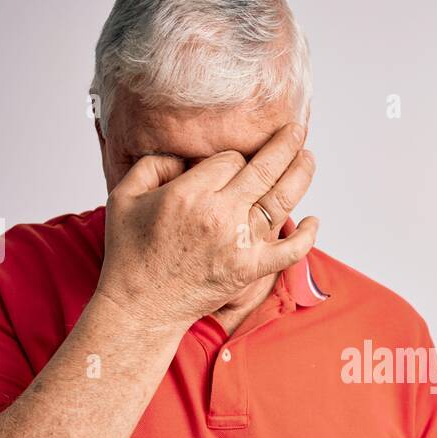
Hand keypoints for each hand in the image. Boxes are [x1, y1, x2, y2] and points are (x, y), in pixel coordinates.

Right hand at [97, 122, 318, 328]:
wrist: (140, 307)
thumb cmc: (129, 254)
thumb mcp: (124, 196)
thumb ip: (152, 165)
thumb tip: (184, 157)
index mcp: (189, 193)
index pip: (230, 159)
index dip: (234, 157)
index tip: (230, 165)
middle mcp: (219, 215)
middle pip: (264, 168)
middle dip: (285, 144)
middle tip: (297, 131)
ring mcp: (240, 243)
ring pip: (281, 199)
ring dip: (301, 174)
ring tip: (307, 158)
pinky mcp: (250, 270)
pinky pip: (290, 251)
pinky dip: (306, 236)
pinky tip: (312, 221)